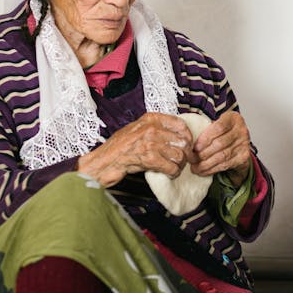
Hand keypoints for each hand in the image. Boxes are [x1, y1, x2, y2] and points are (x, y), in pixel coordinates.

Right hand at [77, 113, 193, 186]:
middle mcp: (152, 128)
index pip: (180, 124)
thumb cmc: (120, 147)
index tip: (186, 145)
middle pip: (182, 142)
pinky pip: (172, 167)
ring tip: (174, 168)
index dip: (187, 137)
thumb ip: (155, 127)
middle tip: (181, 161)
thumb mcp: (137, 129)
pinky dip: (173, 173)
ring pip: (179, 156)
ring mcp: (150, 143)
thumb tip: (177, 134)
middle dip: (184, 154)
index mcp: (151, 119)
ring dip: (179, 165)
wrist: (105, 161)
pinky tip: (169, 174)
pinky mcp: (149, 159)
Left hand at [190, 111, 252, 185]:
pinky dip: (212, 169)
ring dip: (205, 164)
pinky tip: (203, 171)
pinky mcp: (244, 157)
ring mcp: (244, 144)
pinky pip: (225, 165)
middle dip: (202, 153)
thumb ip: (205, 128)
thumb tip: (186, 140)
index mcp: (233, 118)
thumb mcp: (216, 125)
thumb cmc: (222, 132)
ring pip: (222, 156)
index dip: (205, 138)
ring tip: (194, 167)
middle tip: (190, 159)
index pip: (219, 127)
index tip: (194, 147)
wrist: (238, 143)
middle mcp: (241, 130)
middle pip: (220, 143)